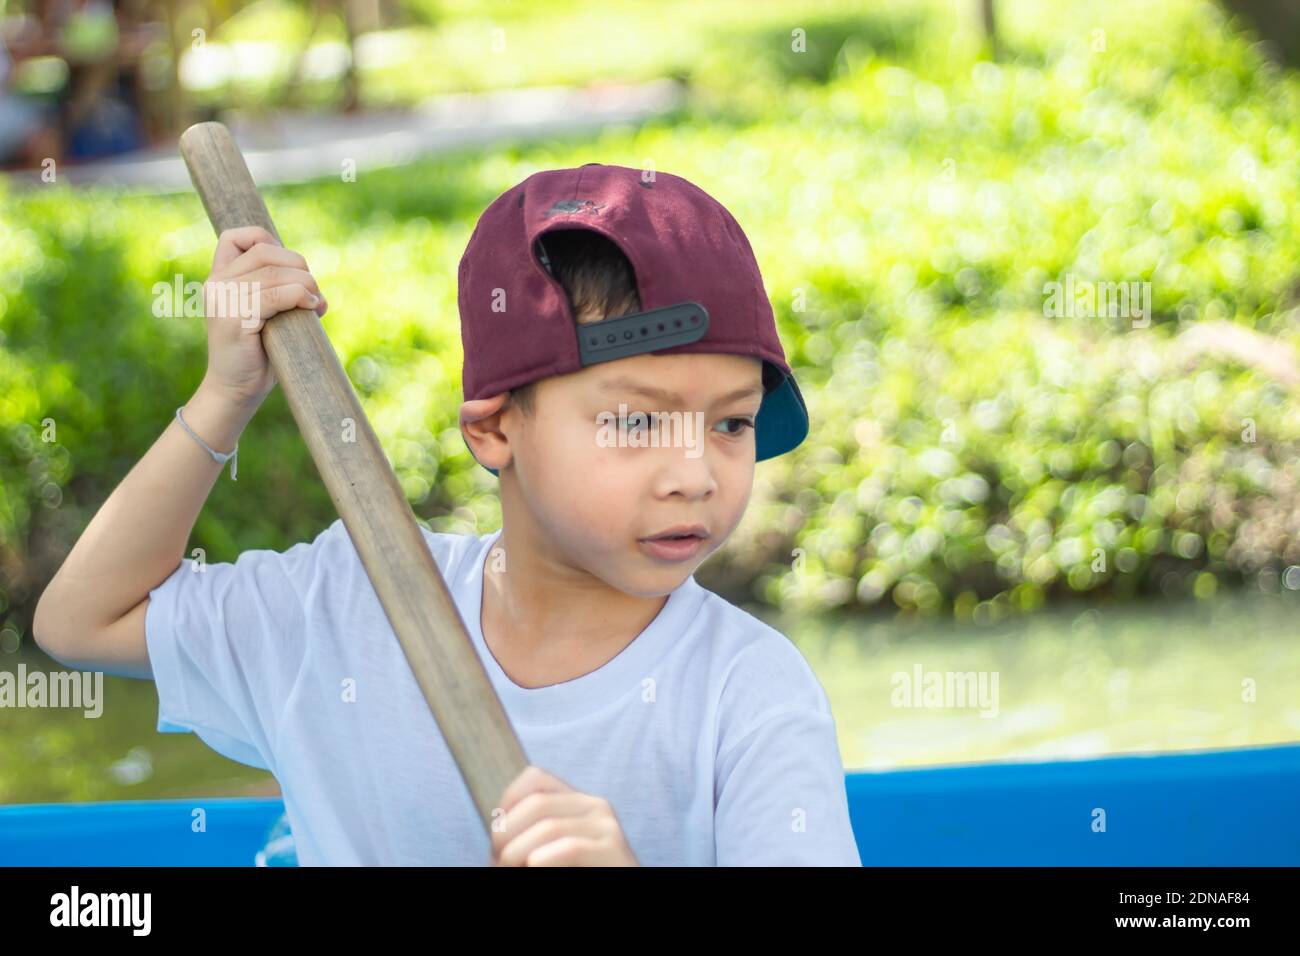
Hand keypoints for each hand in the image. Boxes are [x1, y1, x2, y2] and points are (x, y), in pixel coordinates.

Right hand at [201, 226, 328, 407]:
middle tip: (313, 291)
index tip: (291, 267)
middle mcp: (216, 283)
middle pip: (266, 252)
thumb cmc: (259, 352)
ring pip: (274, 273)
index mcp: (220, 277)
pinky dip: (300, 296)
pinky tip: (312, 306)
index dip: (269, 241)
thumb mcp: (268, 312)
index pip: (238, 237)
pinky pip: (276, 295)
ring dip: (305, 284)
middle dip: (299, 266)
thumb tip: (313, 281)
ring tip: (316, 302)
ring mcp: (222, 299)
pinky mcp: (233, 317)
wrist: (237, 390)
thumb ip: (279, 289)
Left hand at [490, 765, 639, 866]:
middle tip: (499, 863)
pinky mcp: (614, 851)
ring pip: (547, 828)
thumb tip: (498, 828)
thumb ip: (531, 833)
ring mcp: (607, 827)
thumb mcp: (549, 848)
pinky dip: (543, 859)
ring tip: (512, 871)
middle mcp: (595, 806)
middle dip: (506, 835)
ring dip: (517, 854)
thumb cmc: (576, 873)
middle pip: (536, 803)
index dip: (507, 802)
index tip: (496, 837)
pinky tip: (534, 866)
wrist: (616, 886)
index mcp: (577, 801)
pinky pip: (570, 848)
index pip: (535, 777)